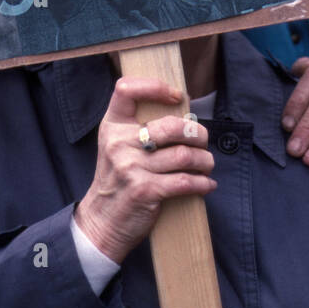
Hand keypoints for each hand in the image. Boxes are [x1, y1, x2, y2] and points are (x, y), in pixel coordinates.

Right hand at [74, 76, 215, 264]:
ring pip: (185, 155)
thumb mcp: (116, 146)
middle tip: (202, 141)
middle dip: (197, 134)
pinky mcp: (145, 191)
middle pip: (172, 126)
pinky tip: (206, 184)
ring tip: (206, 164)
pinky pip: (185, 182)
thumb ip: (138, 128)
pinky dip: (203, 183)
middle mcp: (119, 144)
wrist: (101, 221)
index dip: (154, 87)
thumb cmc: (117, 179)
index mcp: (112, 126)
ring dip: (205, 161)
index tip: (176, 96)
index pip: (126, 90)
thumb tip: (184, 116)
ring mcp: (131, 168)